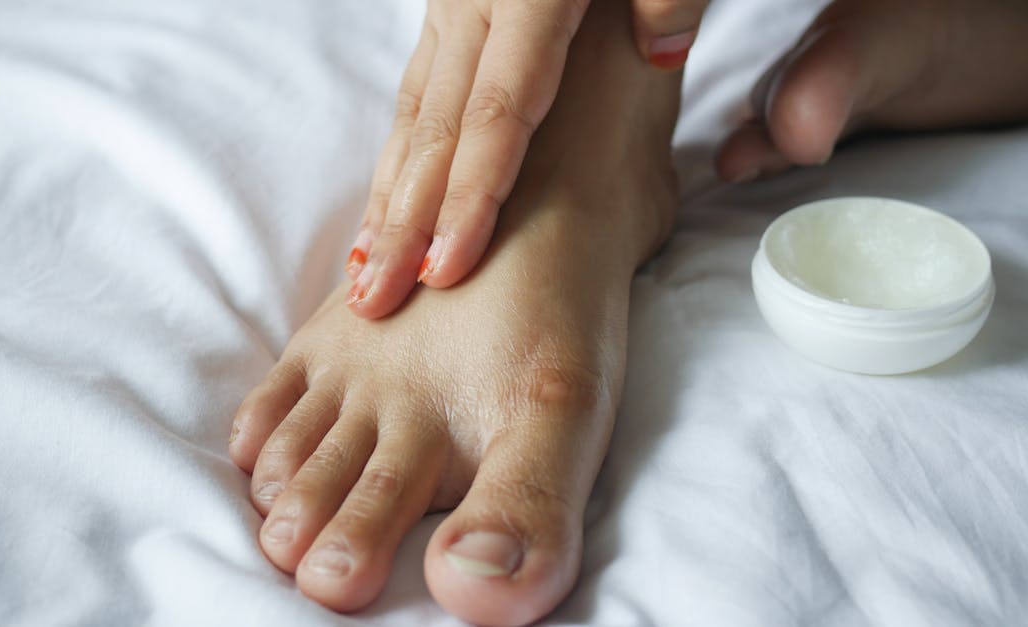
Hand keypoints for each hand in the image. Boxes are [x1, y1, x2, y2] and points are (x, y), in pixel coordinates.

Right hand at [345, 0, 706, 319]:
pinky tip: (384, 205)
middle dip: (405, 222)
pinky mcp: (448, 13)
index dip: (472, 195)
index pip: (499, 112)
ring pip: (412, 116)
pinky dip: (397, 159)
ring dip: (387, 197)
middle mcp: (476, 4)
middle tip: (375, 302)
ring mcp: (453, 8)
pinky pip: (415, 95)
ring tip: (365, 273)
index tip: (448, 267)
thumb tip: (663, 49)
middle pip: (438, 130)